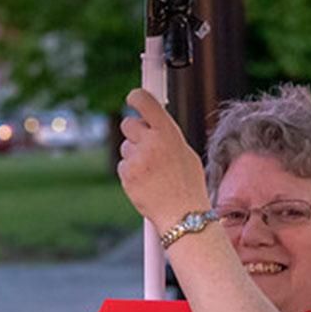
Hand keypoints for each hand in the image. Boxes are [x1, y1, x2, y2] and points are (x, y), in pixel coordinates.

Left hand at [116, 89, 212, 234]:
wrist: (182, 214)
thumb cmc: (187, 184)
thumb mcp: (185, 153)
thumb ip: (167, 136)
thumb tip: (152, 122)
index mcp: (168, 133)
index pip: (146, 103)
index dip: (136, 97)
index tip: (132, 97)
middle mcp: (151, 143)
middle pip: (128, 124)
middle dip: (133, 131)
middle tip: (144, 143)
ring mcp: (137, 159)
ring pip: (125, 147)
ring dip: (134, 154)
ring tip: (152, 171)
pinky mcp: (126, 175)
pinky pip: (123, 165)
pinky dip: (131, 172)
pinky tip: (145, 182)